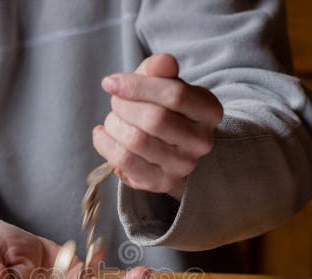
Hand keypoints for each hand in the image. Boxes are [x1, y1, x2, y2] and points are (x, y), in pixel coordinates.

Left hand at [92, 54, 223, 199]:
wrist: (168, 148)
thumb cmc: (163, 108)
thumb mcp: (164, 82)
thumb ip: (160, 69)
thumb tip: (162, 62)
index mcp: (209, 111)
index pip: (175, 94)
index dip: (137, 86)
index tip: (111, 82)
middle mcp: (201, 142)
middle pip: (154, 119)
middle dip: (124, 106)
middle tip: (115, 101)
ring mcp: (183, 166)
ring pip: (137, 141)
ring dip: (114, 125)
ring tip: (112, 119)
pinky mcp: (161, 183)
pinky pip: (125, 162)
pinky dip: (105, 144)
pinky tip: (102, 134)